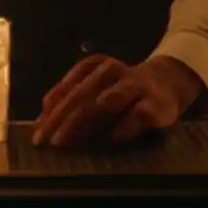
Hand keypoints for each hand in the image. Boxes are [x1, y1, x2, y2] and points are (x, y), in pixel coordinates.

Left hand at [32, 54, 203, 148]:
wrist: (168, 81)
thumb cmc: (123, 89)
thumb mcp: (96, 87)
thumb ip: (71, 100)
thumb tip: (41, 122)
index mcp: (96, 65)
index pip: (68, 87)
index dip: (51, 110)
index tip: (38, 131)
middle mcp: (114, 71)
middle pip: (83, 96)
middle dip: (62, 120)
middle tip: (49, 142)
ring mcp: (135, 85)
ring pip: (107, 102)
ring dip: (84, 123)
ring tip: (67, 141)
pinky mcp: (156, 104)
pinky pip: (137, 115)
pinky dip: (123, 127)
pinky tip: (111, 139)